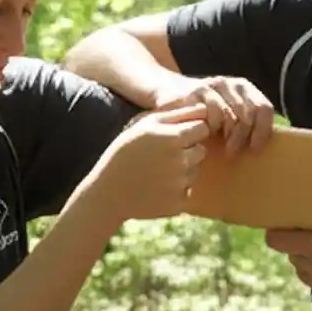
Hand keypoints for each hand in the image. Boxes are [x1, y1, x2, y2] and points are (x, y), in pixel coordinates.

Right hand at [91, 102, 210, 220]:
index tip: (173, 135)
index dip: (190, 130)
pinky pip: (187, 190)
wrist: (108, 193)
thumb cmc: (124, 152)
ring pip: (195, 171)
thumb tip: (203, 108)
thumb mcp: (142, 125)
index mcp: (173, 138)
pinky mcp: (179, 203)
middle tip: (162, 155)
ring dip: (182, 170)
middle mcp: (181, 161)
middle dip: (187, 150)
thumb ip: (174, 113)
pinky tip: (156, 187)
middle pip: (201, 150)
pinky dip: (176, 189)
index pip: (202, 128)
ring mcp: (180, 184)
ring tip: (156, 172)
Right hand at [152, 75, 274, 154]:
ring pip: (230, 115)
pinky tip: (205, 135)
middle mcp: (230, 83)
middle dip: (243, 137)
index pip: (264, 108)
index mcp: (243, 87)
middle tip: (234, 153)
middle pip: (248, 114)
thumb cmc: (200, 110)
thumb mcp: (224, 112)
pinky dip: (210, 128)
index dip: (263, 130)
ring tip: (221, 146)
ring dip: (227, 135)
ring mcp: (212, 85)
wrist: (167, 91)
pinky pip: (211, 114)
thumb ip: (242, 121)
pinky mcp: (196, 91)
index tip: (255, 149)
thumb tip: (263, 145)